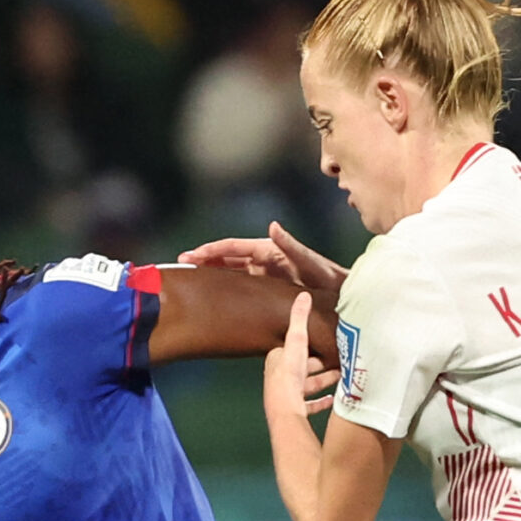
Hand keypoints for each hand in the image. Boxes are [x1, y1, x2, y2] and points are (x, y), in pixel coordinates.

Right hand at [179, 222, 347, 299]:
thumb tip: (272, 227)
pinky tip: (212, 292)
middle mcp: (264, 258)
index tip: (192, 255)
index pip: (233, 247)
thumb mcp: (308, 260)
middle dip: (204, 258)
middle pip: (227, 256)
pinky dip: (224, 284)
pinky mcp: (266, 286)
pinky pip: (240, 283)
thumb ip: (290, 245)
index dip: (212, 250)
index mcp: (269, 250)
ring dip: (211, 271)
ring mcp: (264, 272)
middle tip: (181, 264)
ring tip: (191, 277)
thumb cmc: (326, 276)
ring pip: (230, 269)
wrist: (339, 294)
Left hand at [262, 293, 326, 427]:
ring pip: (308, 386)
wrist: (285, 410)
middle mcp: (279, 378)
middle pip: (303, 368)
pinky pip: (310, 405)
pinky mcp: (295, 411)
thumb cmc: (288, 376)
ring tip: (340, 376)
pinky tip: (333, 399)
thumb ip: (300, 319)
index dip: (308, 345)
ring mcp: (287, 396)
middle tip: (338, 360)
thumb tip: (303, 295)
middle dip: (320, 364)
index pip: (293, 349)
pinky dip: (322, 402)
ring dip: (324, 381)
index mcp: (277, 360)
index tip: (323, 342)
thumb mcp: (296, 341)